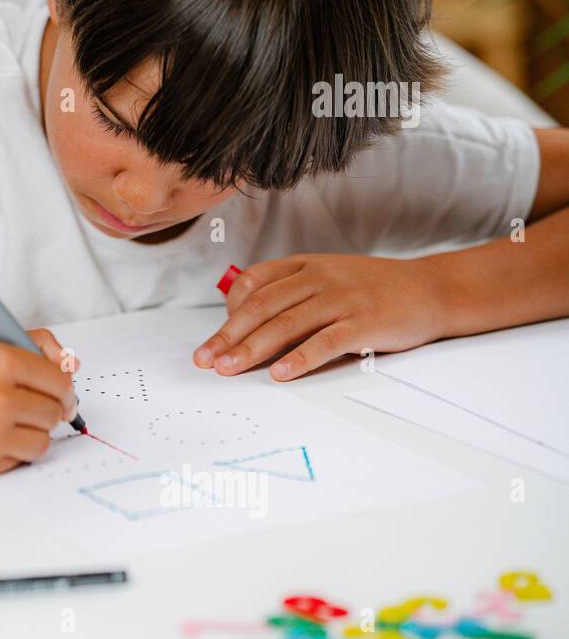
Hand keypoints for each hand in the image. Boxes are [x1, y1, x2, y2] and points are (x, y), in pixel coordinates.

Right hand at [0, 329, 79, 475]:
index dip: (63, 388)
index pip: (60, 381)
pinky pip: (20, 460)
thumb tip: (71, 364)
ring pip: (43, 440)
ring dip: (31, 433)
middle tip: (25, 404)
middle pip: (55, 412)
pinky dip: (10, 451)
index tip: (59, 393)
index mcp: (0, 361)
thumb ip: (31, 346)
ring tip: (2, 420)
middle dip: (46, 409)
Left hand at [192, 254, 448, 381]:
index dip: (230, 311)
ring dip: (252, 349)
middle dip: (229, 335)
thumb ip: (292, 293)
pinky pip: (326, 341)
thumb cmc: (373, 290)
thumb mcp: (328, 277)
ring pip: (287, 323)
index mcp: (306, 265)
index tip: (216, 338)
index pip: (254, 283)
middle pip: (263, 307)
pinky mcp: (365, 323)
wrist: (432, 289)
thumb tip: (248, 323)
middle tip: (206, 360)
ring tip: (229, 369)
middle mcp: (319, 278)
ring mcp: (342, 299)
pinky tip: (280, 373)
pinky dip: (300, 358)